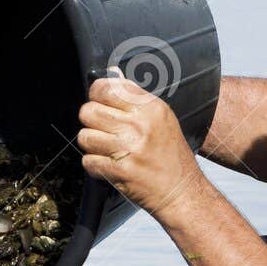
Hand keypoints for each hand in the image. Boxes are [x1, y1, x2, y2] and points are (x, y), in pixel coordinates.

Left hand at [78, 72, 209, 224]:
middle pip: (89, 111)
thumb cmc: (170, 154)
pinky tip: (110, 166)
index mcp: (150, 108)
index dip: (96, 95)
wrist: (181, 190)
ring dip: (91, 145)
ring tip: (107, 150)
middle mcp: (139, 125)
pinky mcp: (120, 171)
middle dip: (91, 121)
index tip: (99, 103)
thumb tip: (111, 74)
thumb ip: (134, 97)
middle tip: (103, 130)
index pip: (106, 88)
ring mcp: (129, 149)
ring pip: (84, 136)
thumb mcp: (161, 118)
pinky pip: (88, 161)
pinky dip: (95, 166)